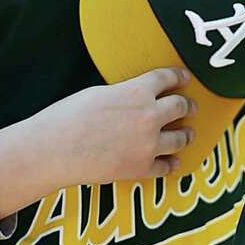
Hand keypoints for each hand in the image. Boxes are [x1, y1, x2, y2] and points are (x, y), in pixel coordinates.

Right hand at [38, 67, 196, 183]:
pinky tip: (174, 163)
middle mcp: (150, 116)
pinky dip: (171, 164)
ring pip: (181, 138)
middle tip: (191, 107)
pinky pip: (166, 166)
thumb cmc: (68, 118)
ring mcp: (148, 144)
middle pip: (181, 106)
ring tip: (188, 134)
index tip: (186, 78)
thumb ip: (125, 94)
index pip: (168, 78)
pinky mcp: (141, 168)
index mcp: (138, 91)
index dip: (180, 77)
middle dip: (189, 106)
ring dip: (187, 135)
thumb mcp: (100, 93)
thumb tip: (136, 97)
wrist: (53, 150)